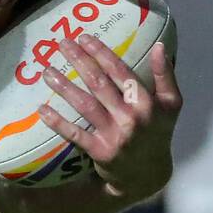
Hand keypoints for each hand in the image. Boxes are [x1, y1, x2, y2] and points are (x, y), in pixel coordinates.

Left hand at [37, 37, 181, 200]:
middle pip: (99, 84)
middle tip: (61, 43)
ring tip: (46, 71)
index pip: (121, 72)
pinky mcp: (100, 152)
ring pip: (85, 105)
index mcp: (148, 102)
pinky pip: (75, 134)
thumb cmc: (157, 132)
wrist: (148, 175)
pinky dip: (58, 122)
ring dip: (64, 86)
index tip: (84, 38)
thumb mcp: (171, 104)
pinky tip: (42, 109)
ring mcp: (115, 135)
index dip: (102, 53)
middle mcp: (132, 117)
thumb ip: (165, 75)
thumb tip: (160, 45)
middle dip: (79, 61)